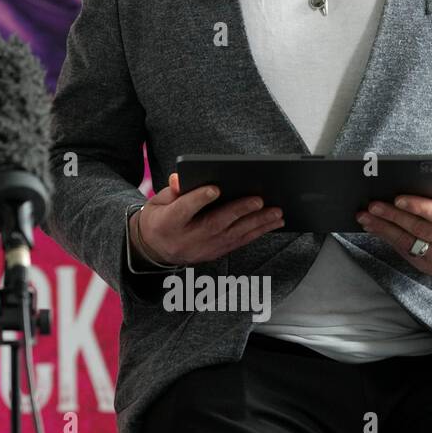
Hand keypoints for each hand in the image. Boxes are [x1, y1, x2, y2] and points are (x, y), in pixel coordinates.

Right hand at [134, 173, 283, 265]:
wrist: (154, 250)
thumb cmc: (159, 218)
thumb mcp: (157, 202)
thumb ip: (171, 190)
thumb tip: (180, 178)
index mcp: (168, 222)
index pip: (183, 209)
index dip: (198, 199)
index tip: (214, 188)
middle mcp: (187, 238)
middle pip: (215, 224)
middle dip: (239, 211)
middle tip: (259, 199)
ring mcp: (203, 249)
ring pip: (233, 235)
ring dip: (257, 224)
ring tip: (277, 212)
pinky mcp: (215, 253)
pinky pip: (239, 243)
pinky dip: (257, 233)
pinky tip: (272, 224)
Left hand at [355, 176, 431, 276]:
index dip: (419, 207)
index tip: (397, 198)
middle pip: (420, 229)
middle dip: (393, 216)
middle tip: (372, 205)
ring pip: (409, 242)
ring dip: (383, 228)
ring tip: (365, 216)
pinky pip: (405, 251)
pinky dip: (387, 237)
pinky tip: (374, 226)